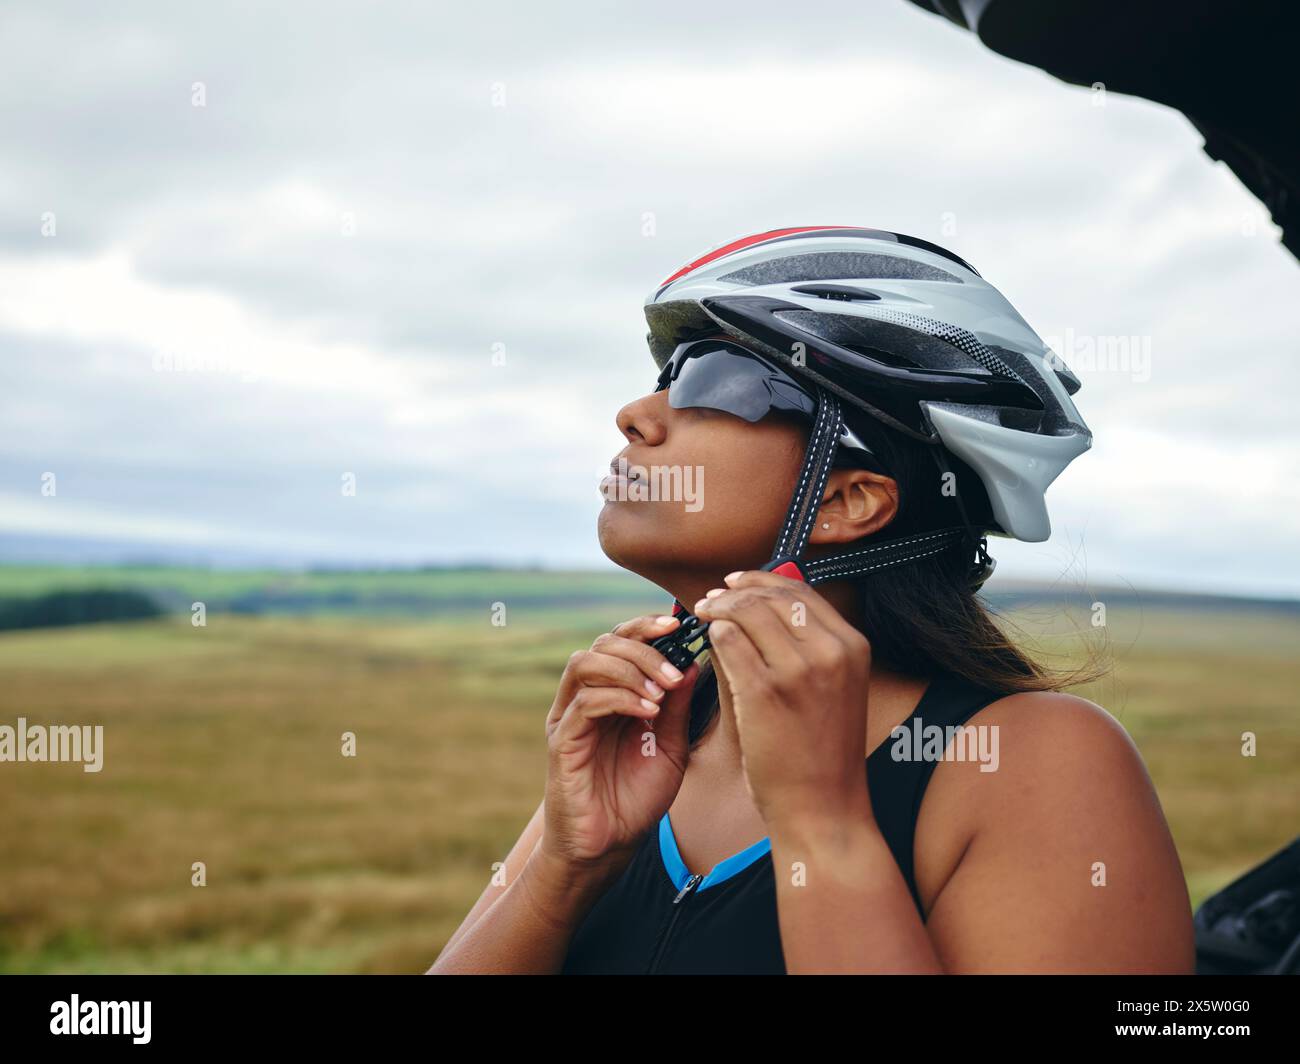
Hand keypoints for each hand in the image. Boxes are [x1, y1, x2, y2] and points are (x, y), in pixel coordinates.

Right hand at [542, 614, 697, 871]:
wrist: (609, 847)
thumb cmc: (637, 798)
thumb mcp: (671, 747)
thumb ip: (678, 707)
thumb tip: (694, 662)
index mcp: (611, 692)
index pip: (622, 640)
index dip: (647, 626)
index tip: (680, 625)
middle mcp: (586, 697)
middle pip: (605, 642)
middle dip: (644, 648)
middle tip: (675, 671)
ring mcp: (570, 717)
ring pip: (587, 662)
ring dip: (629, 669)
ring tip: (661, 692)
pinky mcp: (562, 741)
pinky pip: (585, 702)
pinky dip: (619, 698)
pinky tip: (649, 712)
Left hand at [692, 570, 873, 829]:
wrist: (824, 810)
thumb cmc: (821, 753)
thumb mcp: (831, 688)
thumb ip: (801, 646)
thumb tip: (754, 605)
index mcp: (853, 646)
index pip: (802, 592)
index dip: (763, 581)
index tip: (735, 582)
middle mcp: (831, 650)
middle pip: (772, 596)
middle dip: (735, 591)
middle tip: (709, 598)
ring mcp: (798, 670)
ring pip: (745, 612)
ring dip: (717, 609)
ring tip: (701, 616)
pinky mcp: (764, 691)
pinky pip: (727, 642)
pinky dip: (713, 637)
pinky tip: (705, 644)